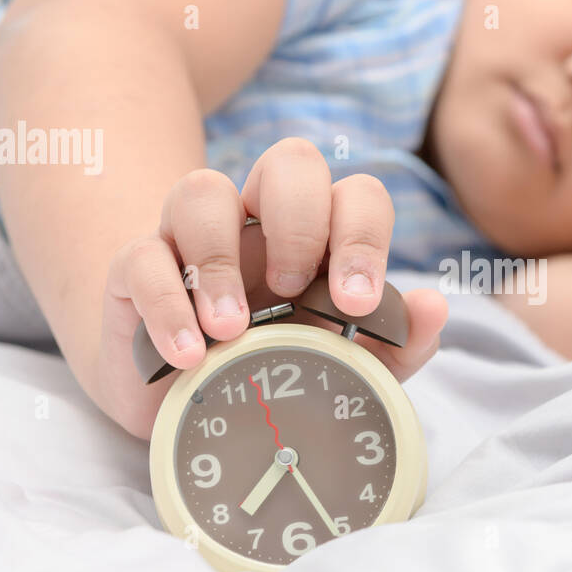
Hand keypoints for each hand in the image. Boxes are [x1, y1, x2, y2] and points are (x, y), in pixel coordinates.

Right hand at [95, 137, 448, 439]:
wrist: (189, 411)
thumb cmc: (278, 372)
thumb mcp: (349, 369)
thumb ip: (397, 342)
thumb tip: (434, 306)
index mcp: (321, 235)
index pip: (355, 195)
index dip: (362, 236)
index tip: (355, 304)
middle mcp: (258, 220)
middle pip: (288, 161)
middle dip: (299, 220)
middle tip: (294, 289)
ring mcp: (193, 238)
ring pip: (201, 189)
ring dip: (220, 259)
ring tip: (233, 331)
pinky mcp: (136, 269)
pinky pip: (143, 257)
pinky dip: (168, 305)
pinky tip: (191, 357)